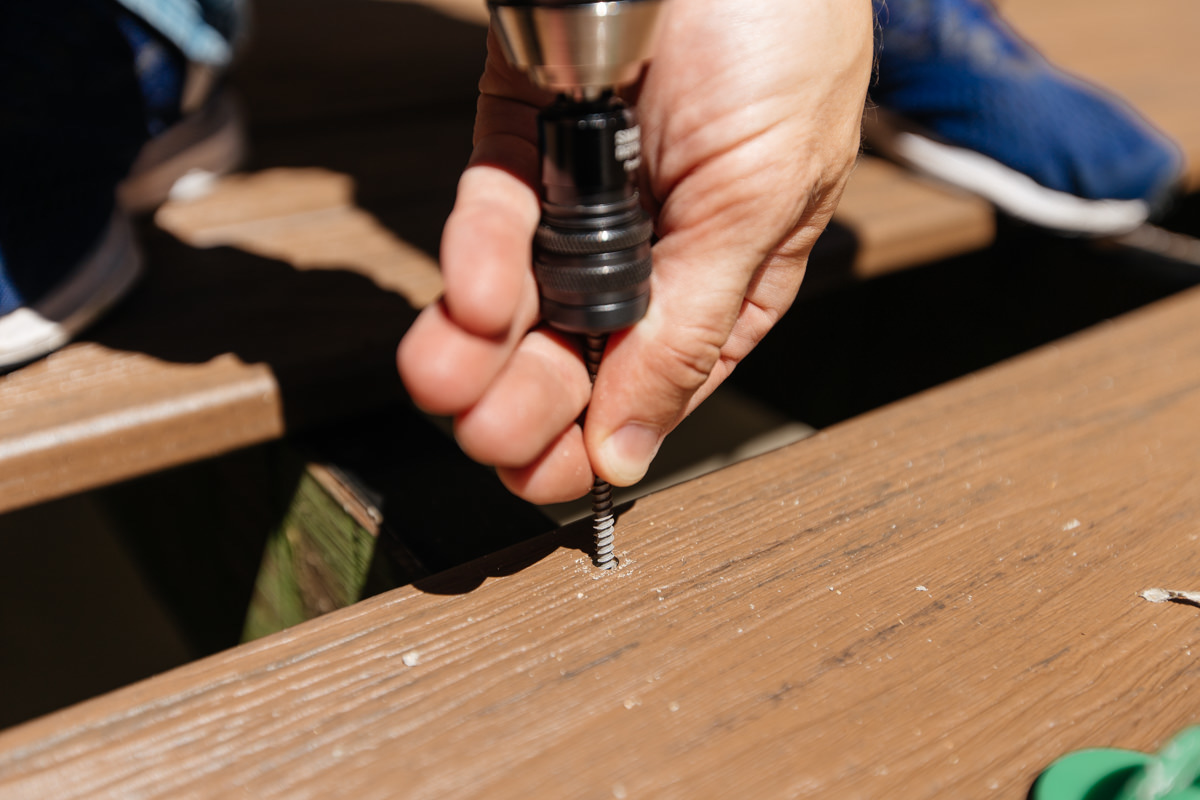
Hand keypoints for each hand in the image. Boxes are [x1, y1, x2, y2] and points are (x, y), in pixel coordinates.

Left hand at [398, 0, 873, 503]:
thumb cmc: (782, 38)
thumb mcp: (760, 200)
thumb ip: (692, 327)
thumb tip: (630, 453)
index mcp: (721, 279)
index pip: (650, 386)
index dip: (595, 437)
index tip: (542, 478)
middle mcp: (644, 250)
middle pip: (570, 357)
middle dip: (523, 404)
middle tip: (488, 439)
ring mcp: (575, 197)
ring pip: (512, 302)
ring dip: (473, 352)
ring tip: (444, 384)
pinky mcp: (517, 138)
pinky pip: (486, 210)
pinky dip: (474, 256)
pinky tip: (471, 302)